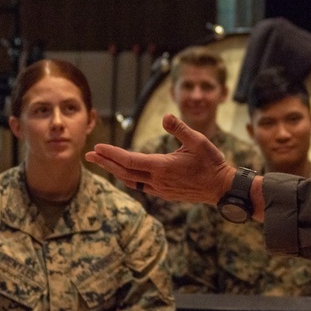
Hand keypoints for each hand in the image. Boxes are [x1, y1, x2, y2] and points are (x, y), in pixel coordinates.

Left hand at [86, 114, 233, 205]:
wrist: (221, 188)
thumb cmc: (211, 162)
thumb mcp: (199, 141)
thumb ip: (180, 128)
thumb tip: (165, 116)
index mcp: (162, 166)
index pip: (129, 160)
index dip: (111, 154)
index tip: (97, 147)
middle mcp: (157, 180)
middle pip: (124, 172)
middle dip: (105, 163)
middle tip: (88, 155)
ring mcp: (160, 189)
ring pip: (131, 181)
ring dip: (115, 171)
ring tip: (103, 163)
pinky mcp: (165, 193)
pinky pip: (140, 186)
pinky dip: (128, 178)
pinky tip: (126, 173)